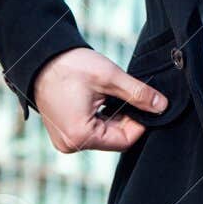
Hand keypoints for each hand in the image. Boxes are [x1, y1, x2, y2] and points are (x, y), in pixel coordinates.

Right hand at [31, 47, 167, 152]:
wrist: (40, 58)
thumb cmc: (71, 66)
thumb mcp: (109, 77)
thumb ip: (138, 94)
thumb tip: (162, 106)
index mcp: (80, 136)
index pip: (125, 140)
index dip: (141, 122)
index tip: (147, 103)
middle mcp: (70, 145)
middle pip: (115, 139)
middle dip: (127, 118)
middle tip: (131, 94)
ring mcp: (65, 140)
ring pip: (105, 134)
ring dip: (115, 116)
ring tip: (112, 93)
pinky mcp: (64, 132)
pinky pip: (92, 130)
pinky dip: (103, 116)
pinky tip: (102, 97)